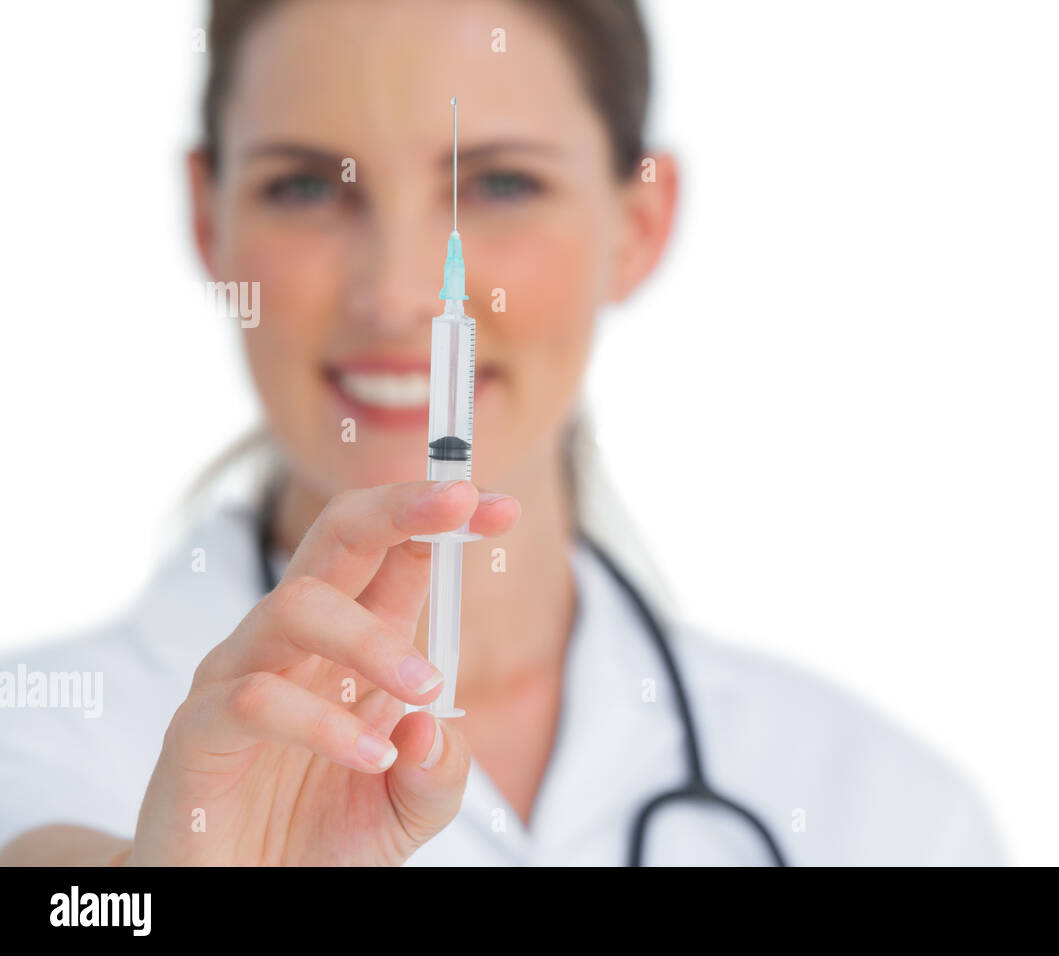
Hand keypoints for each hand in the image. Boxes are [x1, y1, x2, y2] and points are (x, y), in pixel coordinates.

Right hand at [125, 479, 518, 864]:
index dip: (441, 521)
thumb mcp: (410, 810)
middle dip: (401, 510)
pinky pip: (255, 699)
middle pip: (336, 539)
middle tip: (462, 504)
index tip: (501, 507)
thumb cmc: (321, 842)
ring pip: (294, 605)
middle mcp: (293, 646)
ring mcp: (237, 679)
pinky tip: (372, 759)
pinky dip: (324, 725)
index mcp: (352, 646)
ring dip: (372, 638)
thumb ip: (439, 770)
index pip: (394, 555)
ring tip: (425, 688)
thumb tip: (433, 725)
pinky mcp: (196, 734)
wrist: (242, 905)